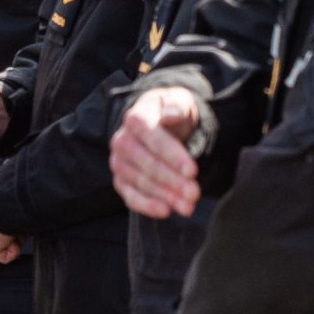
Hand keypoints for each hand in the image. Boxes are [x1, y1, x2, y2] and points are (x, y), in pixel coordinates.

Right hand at [110, 87, 202, 218]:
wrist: (163, 123)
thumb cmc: (173, 112)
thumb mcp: (181, 101)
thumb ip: (178, 106)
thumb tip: (171, 114)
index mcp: (135, 117)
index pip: (152, 137)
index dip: (172, 155)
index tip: (192, 170)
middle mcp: (122, 140)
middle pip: (147, 163)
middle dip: (172, 180)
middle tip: (195, 193)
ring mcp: (119, 162)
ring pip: (140, 182)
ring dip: (165, 196)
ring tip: (188, 206)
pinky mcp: (120, 181)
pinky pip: (130, 196)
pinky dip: (147, 205)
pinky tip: (165, 211)